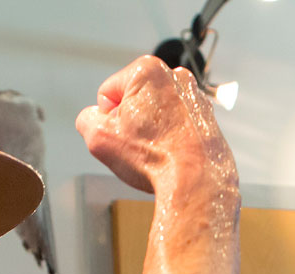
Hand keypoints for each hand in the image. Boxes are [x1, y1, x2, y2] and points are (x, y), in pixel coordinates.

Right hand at [75, 56, 238, 201]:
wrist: (196, 182)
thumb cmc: (155, 157)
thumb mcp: (98, 137)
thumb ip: (86, 119)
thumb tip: (94, 119)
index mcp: (148, 69)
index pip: (108, 92)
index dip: (107, 118)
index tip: (121, 134)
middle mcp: (176, 78)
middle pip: (134, 102)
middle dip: (131, 123)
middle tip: (137, 145)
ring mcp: (196, 99)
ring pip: (157, 117)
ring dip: (151, 133)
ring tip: (156, 153)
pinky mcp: (208, 121)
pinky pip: (177, 129)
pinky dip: (171, 141)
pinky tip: (171, 156)